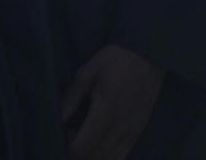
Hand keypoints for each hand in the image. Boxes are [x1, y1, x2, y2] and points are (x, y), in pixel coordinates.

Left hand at [61, 43, 161, 159]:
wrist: (149, 56)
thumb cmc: (115, 61)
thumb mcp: (87, 72)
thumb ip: (71, 98)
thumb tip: (57, 120)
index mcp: (105, 112)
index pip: (82, 147)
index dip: (68, 147)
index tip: (64, 133)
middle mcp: (119, 128)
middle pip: (93, 158)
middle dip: (77, 154)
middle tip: (71, 137)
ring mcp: (131, 133)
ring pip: (107, 159)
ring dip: (92, 157)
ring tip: (84, 142)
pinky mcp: (138, 133)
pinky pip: (121, 157)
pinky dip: (107, 158)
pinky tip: (99, 148)